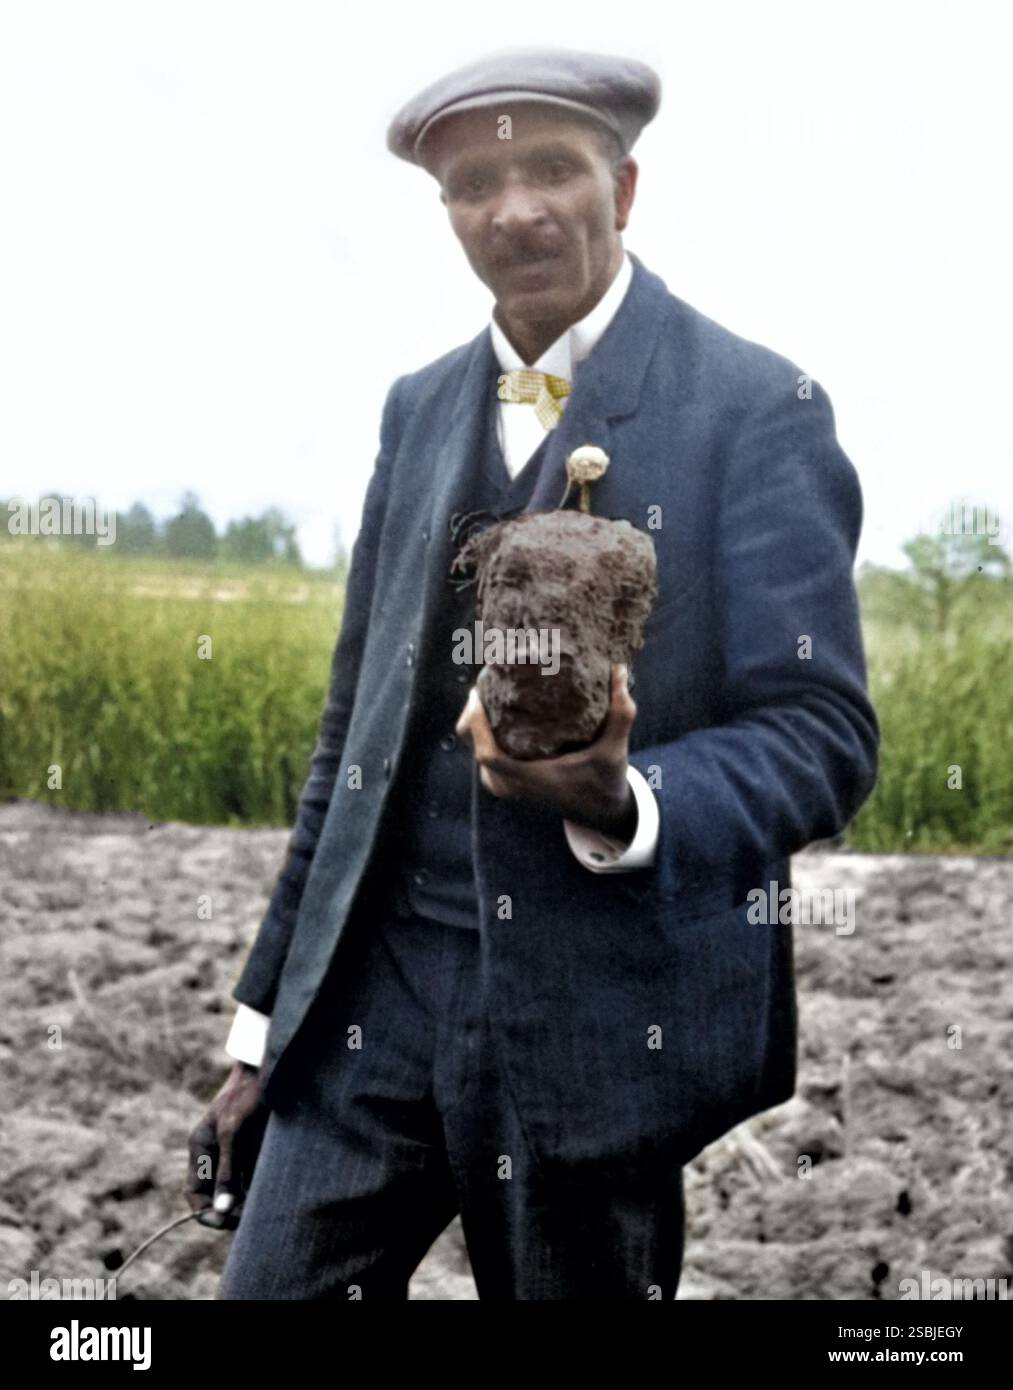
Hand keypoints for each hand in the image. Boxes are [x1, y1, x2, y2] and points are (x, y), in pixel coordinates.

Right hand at [186, 1061, 268, 1229]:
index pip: (194, 1193)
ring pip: (235, 1190)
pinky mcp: (253, 1149)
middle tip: (248, 1216)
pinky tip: (269, 1188)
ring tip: (260, 1203)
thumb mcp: (233, 1132)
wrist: (270, 1070)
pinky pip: (251, 1178)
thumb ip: (228, 1169)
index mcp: (200, 1148)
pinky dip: (258, 1188)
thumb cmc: (247, 1096)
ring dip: (246, 1201)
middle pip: (216, 1195)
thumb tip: (222, 1208)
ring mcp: (234, 1152)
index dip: (206, 1213)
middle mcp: (215, 1153)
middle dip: (229, 1210)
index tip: (225, 1223)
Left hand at [455, 662, 638, 840]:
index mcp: (531, 778)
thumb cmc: (605, 782)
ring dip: (477, 721)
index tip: (478, 695)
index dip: (477, 725)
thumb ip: (621, 713)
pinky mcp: (506, 782)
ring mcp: (505, 786)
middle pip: (473, 746)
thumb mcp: (615, 750)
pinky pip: (482, 753)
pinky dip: (482, 732)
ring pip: (475, 749)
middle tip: (485, 681)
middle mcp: (512, 785)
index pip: (488, 755)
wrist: (600, 812)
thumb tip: (620, 669)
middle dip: (473, 714)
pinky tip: (494, 709)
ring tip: (488, 690)